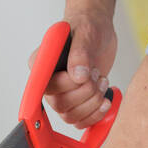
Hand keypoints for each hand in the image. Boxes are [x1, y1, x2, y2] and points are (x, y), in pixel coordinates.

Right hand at [31, 9, 116, 128]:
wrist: (98, 31)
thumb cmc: (87, 26)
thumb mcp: (86, 32)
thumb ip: (80, 52)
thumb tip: (78, 76)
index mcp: (41, 63)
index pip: (44, 86)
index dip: (65, 86)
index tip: (84, 77)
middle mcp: (47, 82)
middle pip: (60, 104)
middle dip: (86, 93)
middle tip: (97, 74)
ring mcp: (61, 94)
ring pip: (70, 116)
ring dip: (92, 103)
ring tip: (102, 81)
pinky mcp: (76, 102)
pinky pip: (80, 121)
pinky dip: (96, 115)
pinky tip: (106, 99)